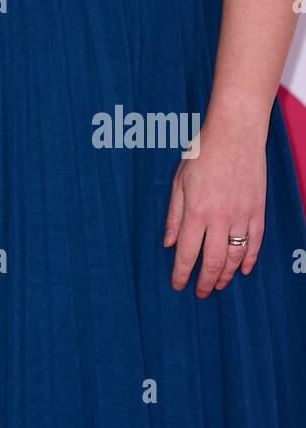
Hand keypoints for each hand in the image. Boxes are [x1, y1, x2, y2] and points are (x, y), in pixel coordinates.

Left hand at [163, 115, 266, 297]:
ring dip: (227, 275)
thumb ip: (174, 215)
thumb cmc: (202, 153)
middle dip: (205, 282)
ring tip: (218, 285)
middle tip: (200, 293)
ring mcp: (241, 216)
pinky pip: (255, 242)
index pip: (187, 253)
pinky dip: (250, 259)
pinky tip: (244, 270)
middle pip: (213, 261)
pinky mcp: (258, 211)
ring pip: (236, 256)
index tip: (178, 286)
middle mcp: (219, 218)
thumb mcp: (179, 182)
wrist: (235, 134)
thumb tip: (168, 243)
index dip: (182, 273)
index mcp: (196, 211)